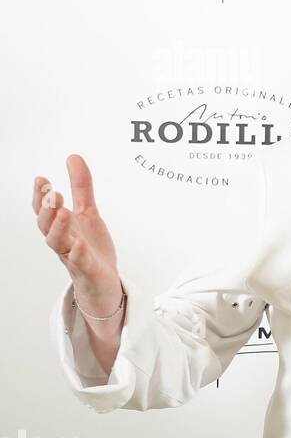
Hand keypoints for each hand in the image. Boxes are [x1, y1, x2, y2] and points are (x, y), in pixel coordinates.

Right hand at [32, 155, 121, 316]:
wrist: (103, 280)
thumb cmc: (91, 246)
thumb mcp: (88, 212)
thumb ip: (81, 187)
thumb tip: (73, 157)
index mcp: (60, 226)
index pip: (44, 210)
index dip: (40, 196)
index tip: (41, 179)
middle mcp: (62, 241)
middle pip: (46, 225)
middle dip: (47, 209)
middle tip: (53, 193)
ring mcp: (73, 256)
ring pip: (58, 243)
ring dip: (59, 227)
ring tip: (64, 212)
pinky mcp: (87, 270)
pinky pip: (80, 263)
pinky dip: (78, 253)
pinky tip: (80, 244)